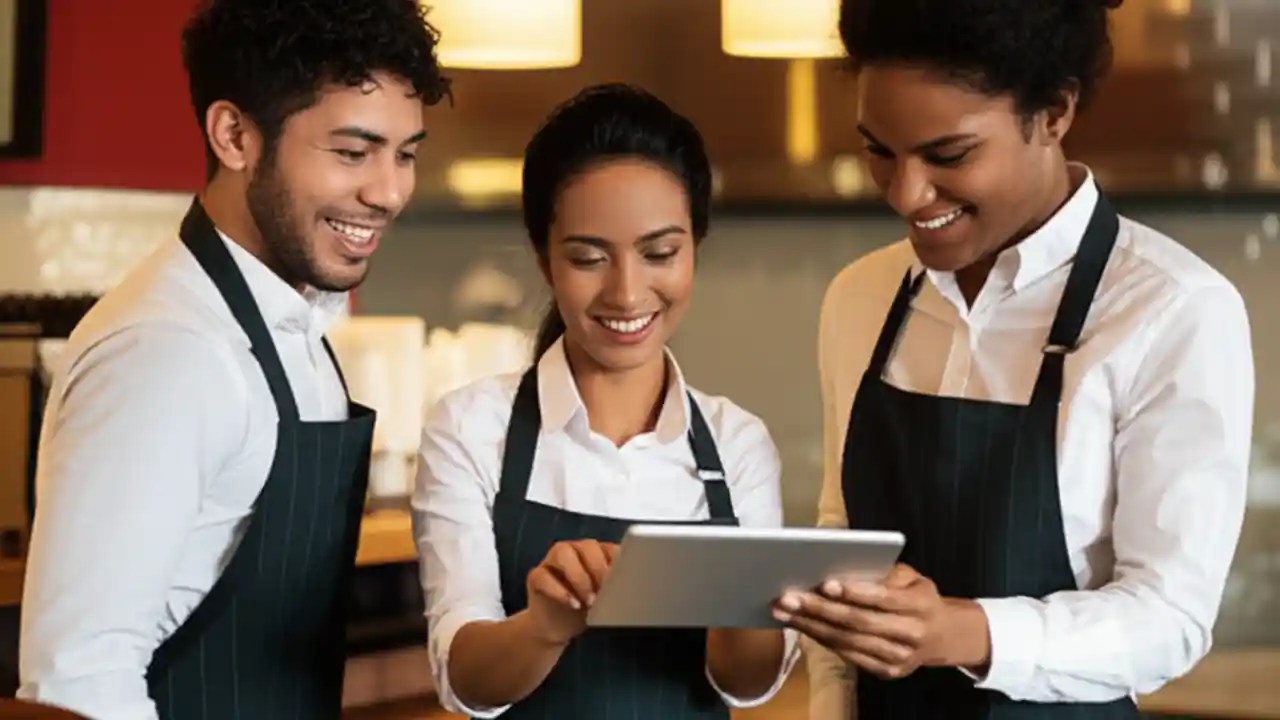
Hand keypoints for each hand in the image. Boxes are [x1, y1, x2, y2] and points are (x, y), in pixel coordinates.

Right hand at [525, 539, 618, 645]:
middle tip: (606, 591)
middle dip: (599, 569)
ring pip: (562, 553)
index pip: (610, 547)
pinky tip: (572, 604)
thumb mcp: (606, 599)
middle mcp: (574, 551)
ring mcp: (552, 561)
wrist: (557, 628)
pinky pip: (543, 576)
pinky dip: (559, 591)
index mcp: (597, 552)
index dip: (619, 562)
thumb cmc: (586, 609)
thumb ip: (616, 588)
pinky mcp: (535, 577)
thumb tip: (631, 588)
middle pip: (587, 546)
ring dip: (579, 576)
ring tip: (590, 600)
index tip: (626, 581)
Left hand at [772, 563, 988, 679]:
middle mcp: (910, 634)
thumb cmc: (918, 596)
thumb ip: (884, 571)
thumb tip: (845, 564)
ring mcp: (898, 658)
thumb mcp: (912, 577)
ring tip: (783, 610)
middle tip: (788, 597)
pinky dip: (820, 638)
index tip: (825, 583)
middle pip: (858, 622)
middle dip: (819, 609)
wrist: (943, 636)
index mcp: (920, 605)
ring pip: (847, 641)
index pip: (883, 599)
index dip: (854, 592)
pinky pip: (847, 654)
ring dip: (810, 626)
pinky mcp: (885, 672)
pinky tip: (801, 625)